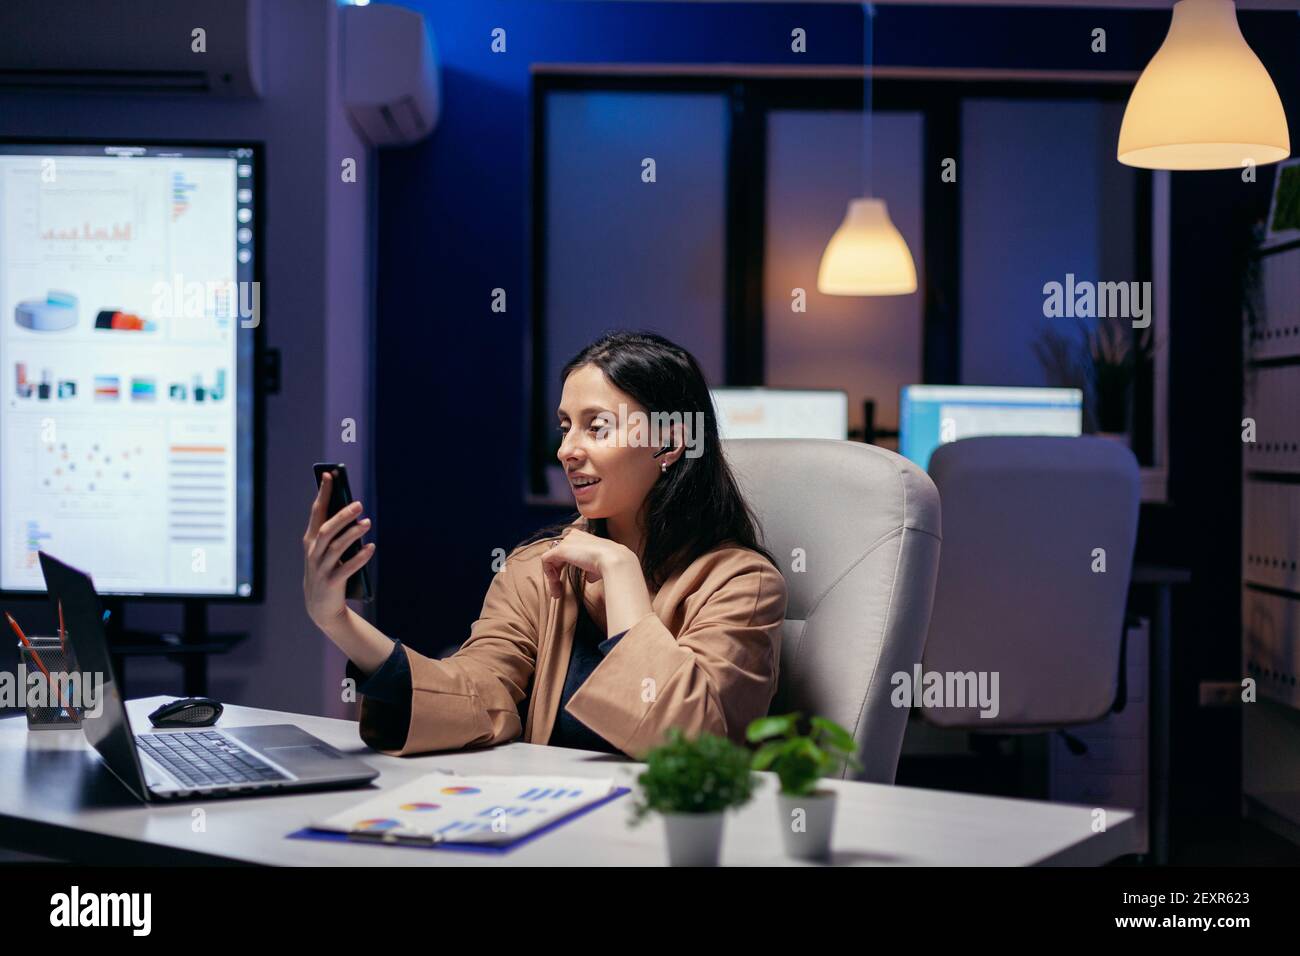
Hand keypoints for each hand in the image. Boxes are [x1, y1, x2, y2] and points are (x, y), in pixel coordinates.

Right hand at [303, 471, 374, 627]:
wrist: (320, 607)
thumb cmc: (327, 570)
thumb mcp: (327, 550)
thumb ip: (335, 531)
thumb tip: (352, 508)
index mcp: (310, 540)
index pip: (317, 512)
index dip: (323, 493)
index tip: (330, 474)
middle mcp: (313, 552)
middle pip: (327, 529)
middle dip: (342, 515)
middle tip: (358, 503)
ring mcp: (320, 568)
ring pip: (336, 547)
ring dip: (353, 534)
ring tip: (368, 522)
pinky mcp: (331, 583)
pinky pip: (347, 568)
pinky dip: (360, 557)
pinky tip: (371, 547)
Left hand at [539, 529, 634, 598]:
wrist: (614, 560)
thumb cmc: (611, 564)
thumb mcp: (601, 565)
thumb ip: (591, 568)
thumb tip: (589, 576)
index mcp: (584, 536)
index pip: (567, 549)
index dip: (564, 565)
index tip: (567, 581)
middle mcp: (574, 535)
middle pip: (557, 554)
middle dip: (557, 572)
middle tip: (559, 589)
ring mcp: (567, 541)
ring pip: (551, 558)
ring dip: (552, 577)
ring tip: (557, 592)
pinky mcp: (560, 549)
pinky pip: (546, 560)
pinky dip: (549, 574)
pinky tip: (556, 585)